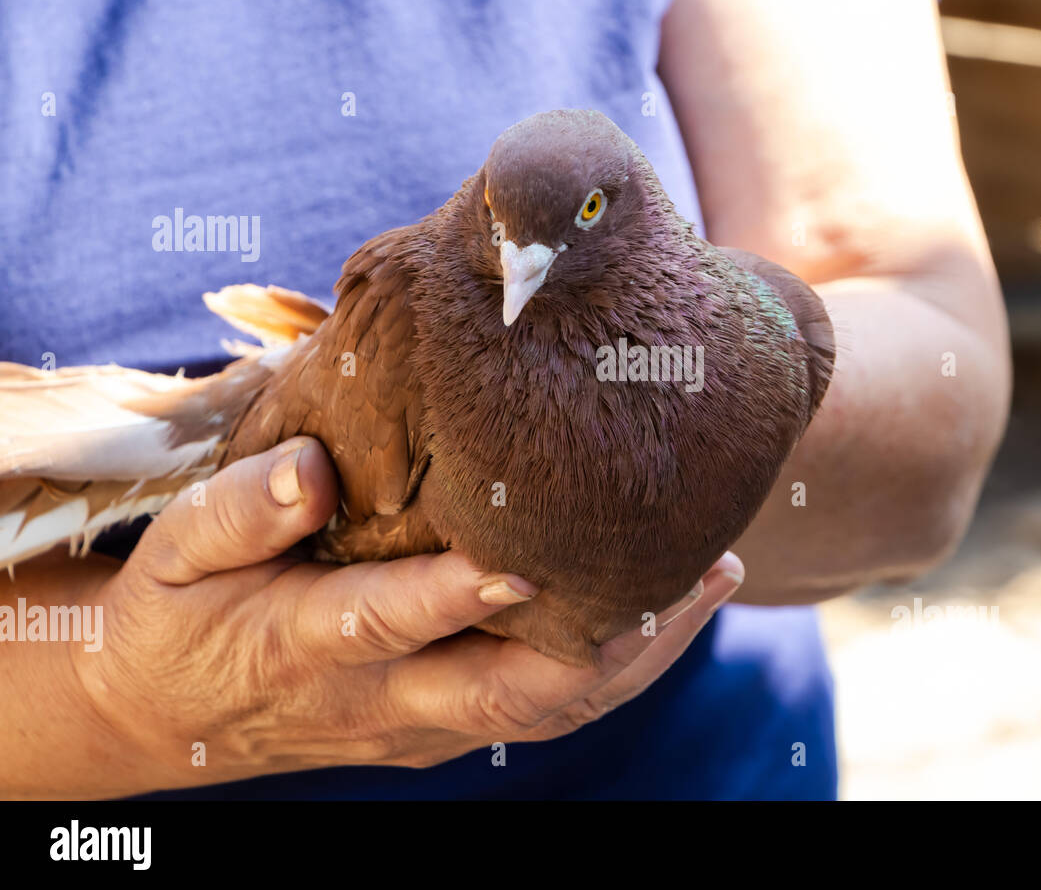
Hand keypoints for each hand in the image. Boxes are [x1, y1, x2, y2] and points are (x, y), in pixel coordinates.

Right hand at [68, 437, 741, 795]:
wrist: (170, 712)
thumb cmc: (176, 612)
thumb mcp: (173, 553)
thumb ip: (241, 510)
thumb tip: (316, 467)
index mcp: (303, 645)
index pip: (387, 621)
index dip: (456, 594)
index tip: (531, 554)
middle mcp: (380, 701)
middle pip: (506, 692)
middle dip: (604, 637)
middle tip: (689, 568)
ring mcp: (421, 727)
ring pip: (545, 710)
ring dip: (636, 655)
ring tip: (713, 580)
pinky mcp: (442, 731)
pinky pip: (544, 712)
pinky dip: (617, 670)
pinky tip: (669, 615)